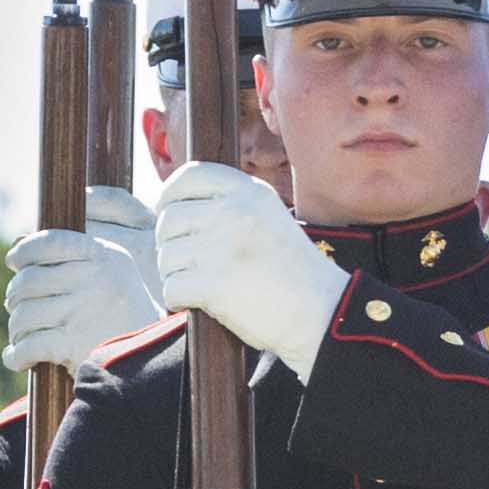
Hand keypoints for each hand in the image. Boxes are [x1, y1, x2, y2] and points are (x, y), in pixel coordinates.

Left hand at [0, 191, 160, 374]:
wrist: (151, 364)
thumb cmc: (123, 318)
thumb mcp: (110, 276)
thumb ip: (70, 259)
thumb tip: (17, 244)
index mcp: (106, 256)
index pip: (51, 241)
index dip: (25, 250)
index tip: (14, 261)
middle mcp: (96, 278)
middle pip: (30, 280)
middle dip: (15, 298)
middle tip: (16, 309)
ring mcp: (84, 309)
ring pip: (24, 314)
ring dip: (16, 330)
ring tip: (20, 338)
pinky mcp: (74, 342)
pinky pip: (29, 345)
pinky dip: (16, 355)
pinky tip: (17, 358)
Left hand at [145, 164, 344, 378]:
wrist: (321, 312)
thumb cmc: (293, 272)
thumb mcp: (270, 218)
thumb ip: (232, 205)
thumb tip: (174, 207)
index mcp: (250, 192)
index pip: (190, 176)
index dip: (170, 196)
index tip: (170, 214)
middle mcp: (234, 212)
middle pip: (170, 219)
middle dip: (170, 245)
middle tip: (188, 264)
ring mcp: (223, 246)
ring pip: (167, 256)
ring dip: (175, 275)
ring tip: (201, 287)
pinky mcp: (214, 283)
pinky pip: (171, 288)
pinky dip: (178, 301)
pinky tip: (196, 304)